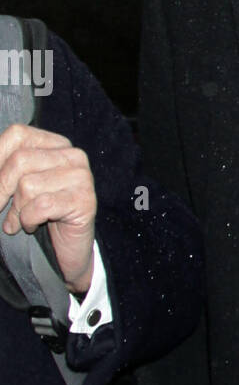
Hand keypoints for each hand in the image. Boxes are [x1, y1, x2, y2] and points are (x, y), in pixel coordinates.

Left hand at [0, 124, 95, 293]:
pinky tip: (32, 226)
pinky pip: (40, 206)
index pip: (18, 135)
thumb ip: (6, 170)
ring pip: (27, 185)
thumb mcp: (21, 185)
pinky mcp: (84, 201)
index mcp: (57, 144)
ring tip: (21, 221)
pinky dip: (29, 220)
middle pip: (20, 160)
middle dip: (1, 189)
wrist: (69, 249)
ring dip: (17, 210)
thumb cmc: (41, 215)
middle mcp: (73, 156)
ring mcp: (82, 178)